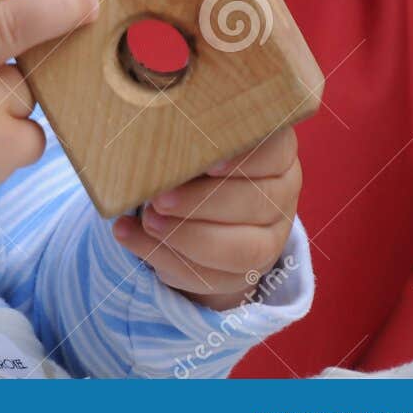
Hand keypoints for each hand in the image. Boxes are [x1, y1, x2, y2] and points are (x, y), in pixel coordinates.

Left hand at [112, 126, 301, 310]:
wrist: (193, 203)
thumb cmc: (188, 155)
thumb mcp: (188, 140)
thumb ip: (182, 136)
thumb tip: (149, 137)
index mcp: (274, 152)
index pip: (274, 152)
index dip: (245, 159)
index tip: (208, 164)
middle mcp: (280, 193)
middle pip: (257, 202)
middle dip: (203, 203)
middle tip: (159, 199)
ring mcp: (269, 237)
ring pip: (242, 249)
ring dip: (187, 237)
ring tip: (147, 222)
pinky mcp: (244, 272)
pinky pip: (212, 276)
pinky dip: (166, 258)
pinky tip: (131, 237)